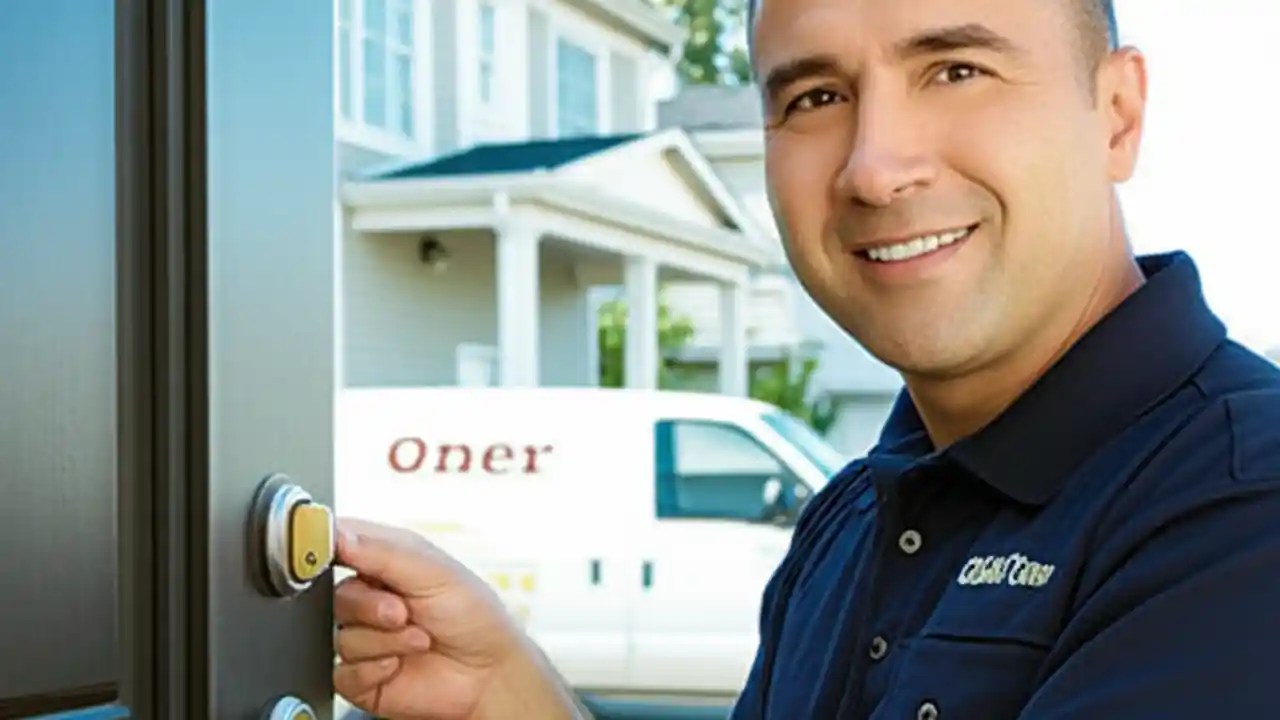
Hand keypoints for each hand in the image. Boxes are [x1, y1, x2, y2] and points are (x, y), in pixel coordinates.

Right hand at [333, 517, 582, 719]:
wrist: (487, 674)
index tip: (334, 553)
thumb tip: (339, 536)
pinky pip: (342, 672)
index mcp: (386, 562)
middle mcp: (371, 598)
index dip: (330, 547)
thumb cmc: (474, 617)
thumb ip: (383, 552)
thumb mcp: (434, 572)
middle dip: (370, 606)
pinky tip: (400, 664)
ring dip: (383, 640)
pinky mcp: (361, 676)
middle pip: (334, 594)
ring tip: (418, 639)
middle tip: (402, 612)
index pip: (342, 544)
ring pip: (340, 635)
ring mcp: (365, 636)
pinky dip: (374, 669)